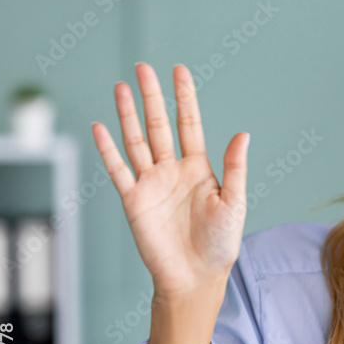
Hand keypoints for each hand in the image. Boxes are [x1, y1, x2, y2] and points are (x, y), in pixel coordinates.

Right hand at [91, 62, 249, 298]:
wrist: (196, 276)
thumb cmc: (220, 243)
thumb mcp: (234, 202)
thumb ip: (234, 167)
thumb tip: (243, 133)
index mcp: (199, 168)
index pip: (190, 124)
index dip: (185, 98)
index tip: (179, 71)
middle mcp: (173, 171)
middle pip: (160, 125)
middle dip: (152, 96)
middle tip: (143, 67)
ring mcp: (151, 184)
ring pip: (137, 141)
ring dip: (127, 115)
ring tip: (121, 87)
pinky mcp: (134, 201)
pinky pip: (118, 170)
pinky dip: (108, 149)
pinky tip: (101, 127)